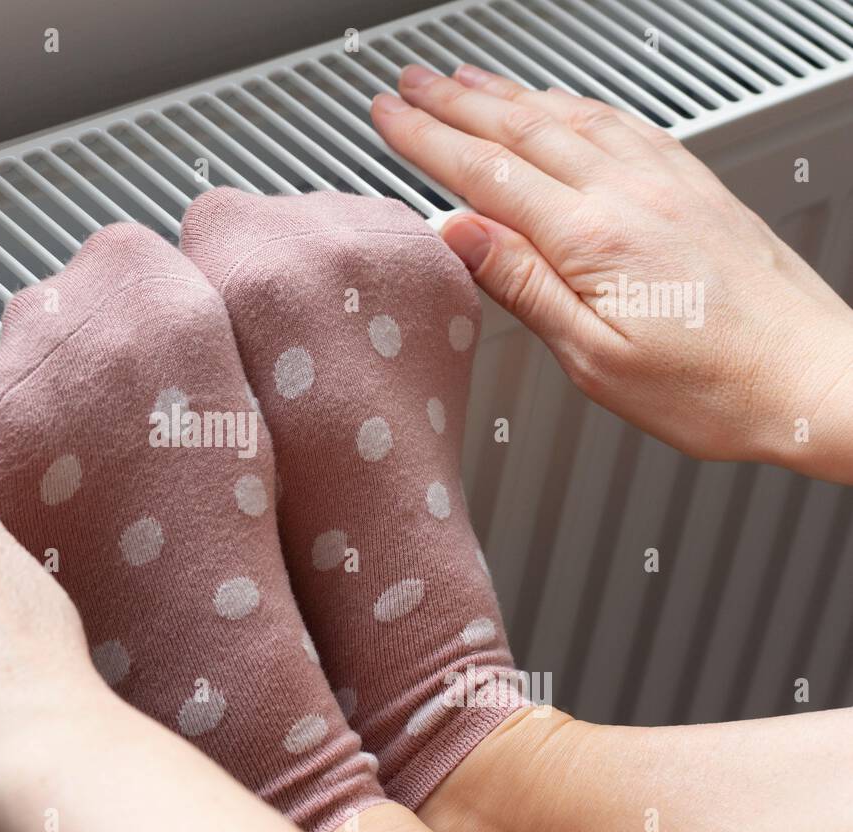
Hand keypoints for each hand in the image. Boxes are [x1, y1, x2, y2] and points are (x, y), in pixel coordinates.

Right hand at [371, 64, 852, 479]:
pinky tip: (560, 102)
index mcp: (596, 237)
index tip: (388, 117)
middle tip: (409, 82)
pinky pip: (621, 122)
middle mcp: (633, 193)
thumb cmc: (715, 385)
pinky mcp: (696, 185)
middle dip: (453, 102)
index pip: (487, 172)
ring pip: (569, 115)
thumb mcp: (595, 357)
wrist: (815, 377)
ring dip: (508, 92)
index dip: (427, 139)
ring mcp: (668, 181)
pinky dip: (573, 103)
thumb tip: (459, 234)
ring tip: (465, 79)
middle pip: (521, 128)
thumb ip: (524, 285)